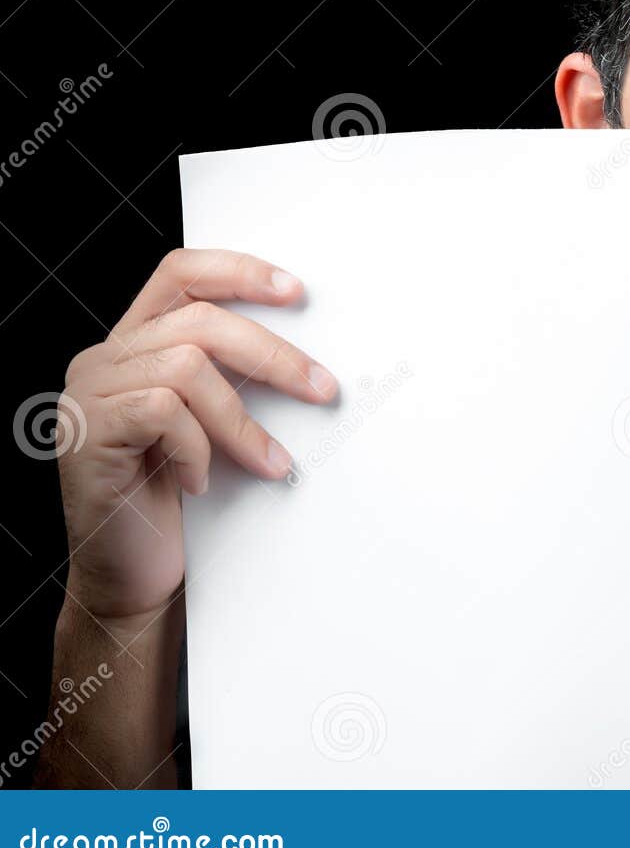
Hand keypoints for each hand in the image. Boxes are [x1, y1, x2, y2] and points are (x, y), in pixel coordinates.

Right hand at [55, 249, 336, 620]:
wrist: (130, 575)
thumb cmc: (175, 499)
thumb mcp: (208, 425)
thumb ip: (227, 378)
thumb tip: (305, 356)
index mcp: (133, 345)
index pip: (181, 275)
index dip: (239, 272)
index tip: (297, 293)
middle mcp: (103, 360)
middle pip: (200, 320)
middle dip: (273, 355)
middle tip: (324, 390)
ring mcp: (89, 395)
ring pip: (187, 367)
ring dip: (240, 420)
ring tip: (267, 461)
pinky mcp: (88, 433)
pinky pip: (164, 413)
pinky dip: (197, 448)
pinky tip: (200, 481)